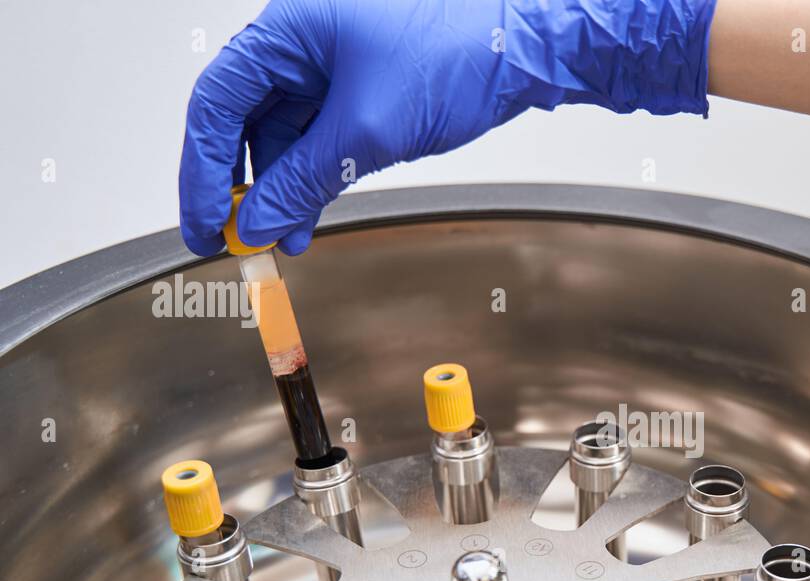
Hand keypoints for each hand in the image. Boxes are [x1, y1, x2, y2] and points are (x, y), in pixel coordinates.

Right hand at [180, 0, 715, 256]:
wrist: (524, 52)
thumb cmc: (457, 57)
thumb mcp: (366, 131)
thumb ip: (303, 179)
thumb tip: (258, 221)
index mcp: (288, 29)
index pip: (217, 101)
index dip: (204, 170)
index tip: (205, 224)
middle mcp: (300, 43)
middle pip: (242, 120)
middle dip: (239, 186)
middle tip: (232, 240)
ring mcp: (328, 66)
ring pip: (280, 136)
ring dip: (278, 190)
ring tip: (282, 239)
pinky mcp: (357, 90)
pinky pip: (315, 138)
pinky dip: (309, 179)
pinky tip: (306, 217)